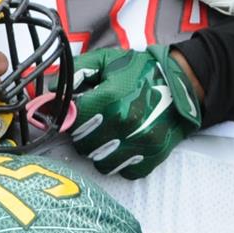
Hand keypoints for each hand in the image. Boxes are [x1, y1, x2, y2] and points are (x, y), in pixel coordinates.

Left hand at [69, 45, 201, 179]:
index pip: (72, 122)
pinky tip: (126, 144)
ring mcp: (139, 143)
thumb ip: (77, 72)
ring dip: (102, 151)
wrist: (183, 83)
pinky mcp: (152, 157)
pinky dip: (122, 162)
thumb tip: (51, 88)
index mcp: (109, 99)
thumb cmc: (141, 71)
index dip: (72, 117)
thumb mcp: (107, 61)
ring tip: (111, 133)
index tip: (78, 112)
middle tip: (96, 122)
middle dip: (85, 134)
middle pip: (84, 145)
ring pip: (101, 163)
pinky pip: (124, 171)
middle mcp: (123, 124)